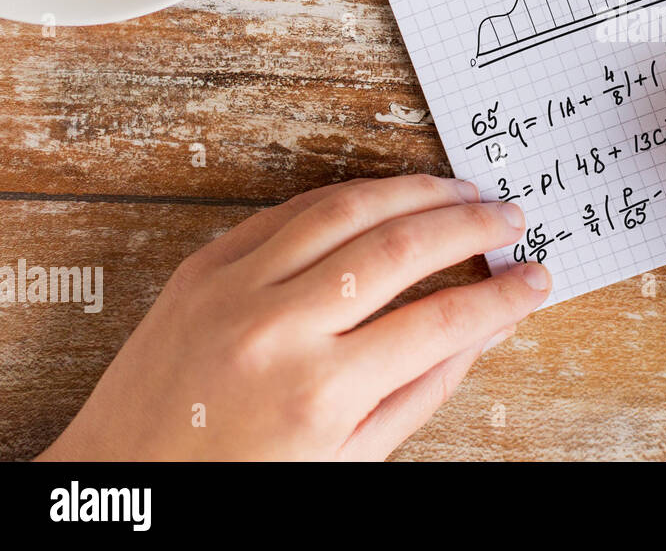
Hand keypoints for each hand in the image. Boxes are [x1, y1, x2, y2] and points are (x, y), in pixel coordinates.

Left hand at [38, 175, 549, 459]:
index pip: (442, 322)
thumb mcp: (348, 458)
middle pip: (403, 247)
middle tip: (511, 219)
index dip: (502, 295)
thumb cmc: (241, 482)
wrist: (122, 479)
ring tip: (462, 192)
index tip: (535, 279)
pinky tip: (388, 196)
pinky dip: (351, 195)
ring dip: (418, 191)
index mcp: (321, 394)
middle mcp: (279, 329)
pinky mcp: (205, 263)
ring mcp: (235, 287)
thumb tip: (490, 327)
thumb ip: (425, 388)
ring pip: (350, 207)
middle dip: (472, 226)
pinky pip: (292, 208)